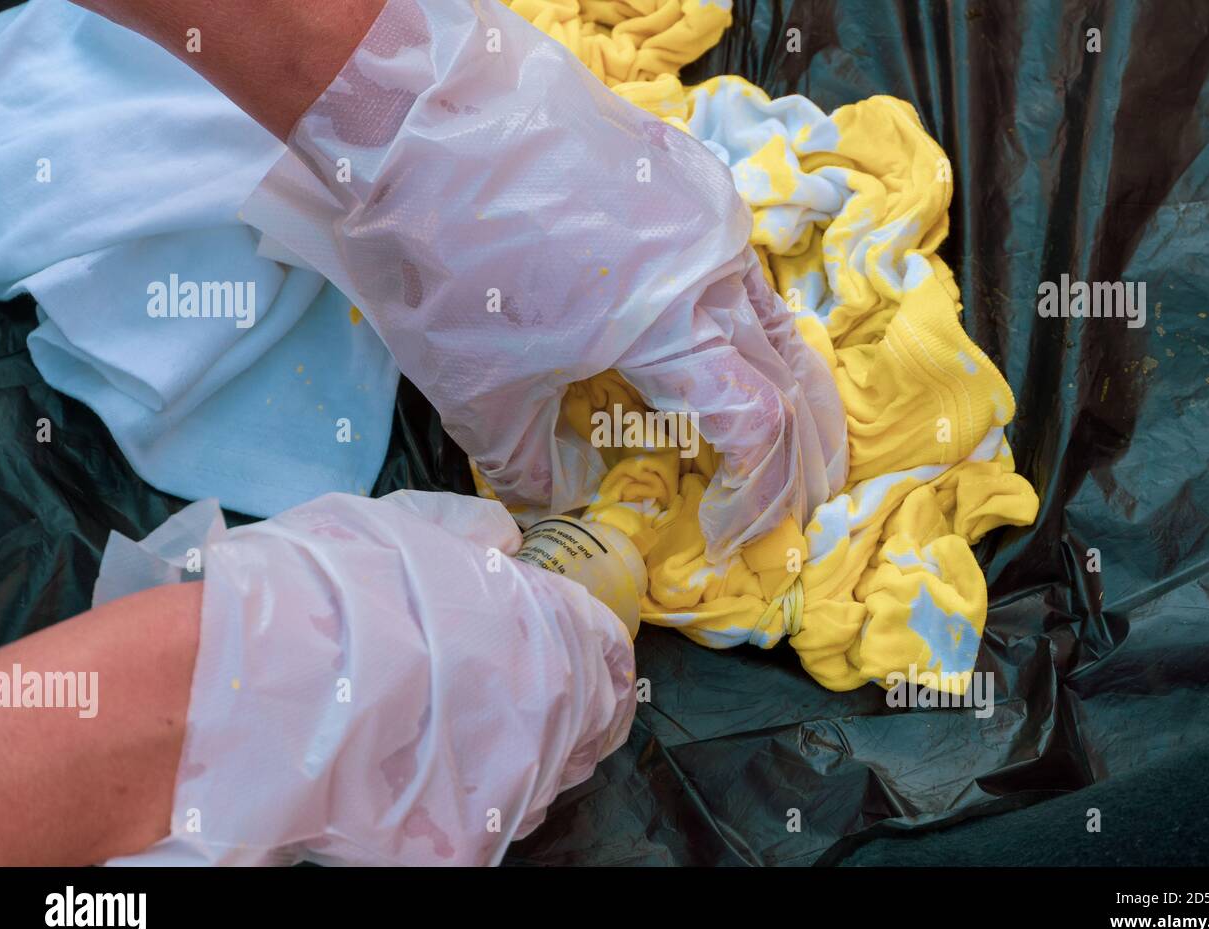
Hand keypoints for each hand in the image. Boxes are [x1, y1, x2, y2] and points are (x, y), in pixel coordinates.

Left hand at [246, 0, 846, 558]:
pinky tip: (730, 346)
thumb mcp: (477, 391)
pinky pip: (735, 267)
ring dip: (789, 387)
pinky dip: (748, 326)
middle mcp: (712, 267)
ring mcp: (703, 211)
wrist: (412, 114)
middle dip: (796, 454)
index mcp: (677, 326)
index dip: (755, 492)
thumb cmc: (445, 260)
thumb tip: (561, 497)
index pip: (760, 424)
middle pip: (788, 374)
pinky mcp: (679, 177)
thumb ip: (530, 463)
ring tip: (792, 439)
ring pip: (772, 315)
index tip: (725, 534)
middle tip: (794, 505)